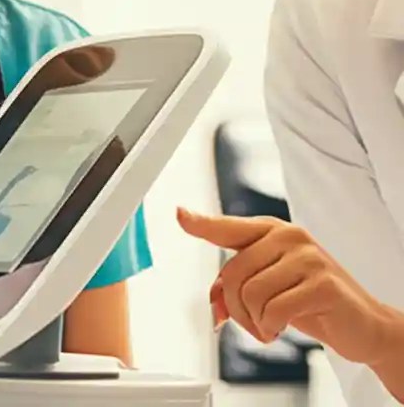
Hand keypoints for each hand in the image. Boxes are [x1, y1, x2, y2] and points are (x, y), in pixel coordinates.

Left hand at [177, 207, 399, 364]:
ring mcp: (309, 257)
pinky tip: (284, 327)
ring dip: (255, 321)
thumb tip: (214, 303)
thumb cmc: (310, 300)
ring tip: (271, 324)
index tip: (180, 214)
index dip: (201, 223)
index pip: (228, 226)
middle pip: (232, 274)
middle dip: (236, 309)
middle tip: (255, 321)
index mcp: (272, 231)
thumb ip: (236, 284)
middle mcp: (290, 236)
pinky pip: (273, 310)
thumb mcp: (269, 286)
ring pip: (250, 294)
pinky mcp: (323, 283)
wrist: (362, 323)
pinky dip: (272, 327)